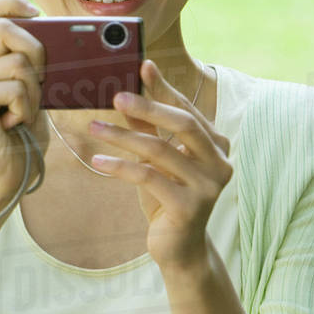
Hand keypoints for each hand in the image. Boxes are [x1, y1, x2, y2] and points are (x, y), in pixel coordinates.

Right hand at [0, 0, 49, 196]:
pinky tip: (13, 123)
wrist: (7, 177)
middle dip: (36, 52)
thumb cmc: (24, 134)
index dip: (10, 2)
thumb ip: (34, 62)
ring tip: (23, 113)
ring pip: (17, 61)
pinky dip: (26, 107)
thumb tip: (62, 34)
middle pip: (6, 28)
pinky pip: (14, 87)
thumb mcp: (34, 89)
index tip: (36, 15)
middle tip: (39, 84)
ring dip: (35, 92)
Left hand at [84, 59, 231, 271]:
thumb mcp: (159, 159)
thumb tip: (130, 92)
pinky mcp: (190, 207)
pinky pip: (149, 177)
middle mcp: (219, 163)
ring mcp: (208, 186)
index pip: (187, 109)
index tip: (143, 66)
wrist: (178, 247)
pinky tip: (97, 161)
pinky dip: (120, 166)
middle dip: (147, 107)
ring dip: (122, 136)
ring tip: (94, 126)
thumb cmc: (166, 196)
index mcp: (215, 145)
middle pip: (182, 124)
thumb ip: (150, 128)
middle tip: (116, 96)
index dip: (164, 88)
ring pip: (159, 150)